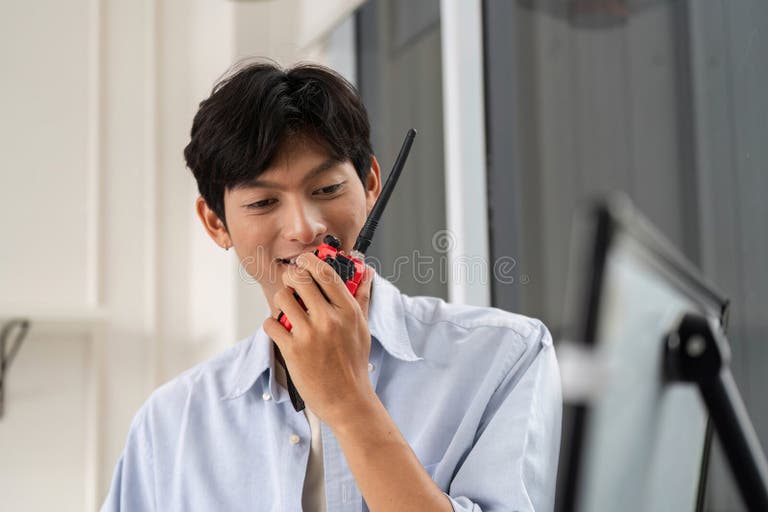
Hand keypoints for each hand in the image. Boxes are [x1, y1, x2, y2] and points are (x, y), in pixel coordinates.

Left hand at [263, 252, 375, 425]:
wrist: (347, 400)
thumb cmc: (354, 364)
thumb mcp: (362, 328)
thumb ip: (361, 297)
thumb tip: (367, 272)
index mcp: (348, 311)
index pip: (325, 273)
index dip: (310, 261)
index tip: (304, 261)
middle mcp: (329, 319)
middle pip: (299, 279)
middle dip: (291, 277)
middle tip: (291, 283)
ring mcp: (309, 334)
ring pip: (282, 298)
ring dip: (281, 300)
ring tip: (286, 309)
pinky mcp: (292, 350)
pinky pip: (271, 323)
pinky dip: (272, 324)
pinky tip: (280, 329)